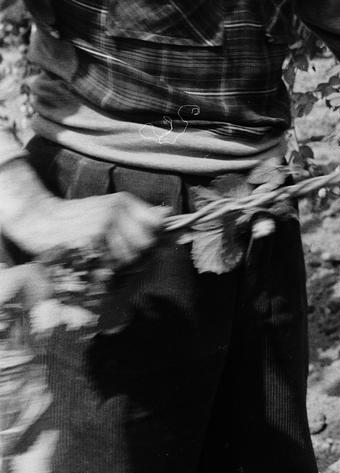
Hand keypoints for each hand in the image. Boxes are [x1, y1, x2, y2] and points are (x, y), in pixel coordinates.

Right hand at [4, 190, 166, 268]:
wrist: (37, 219)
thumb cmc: (76, 218)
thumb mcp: (108, 208)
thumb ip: (138, 215)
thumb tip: (170, 216)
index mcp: (123, 201)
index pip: (157, 224)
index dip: (156, 238)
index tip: (147, 246)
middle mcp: (116, 211)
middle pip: (147, 243)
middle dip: (139, 255)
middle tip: (120, 256)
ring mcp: (102, 227)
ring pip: (130, 257)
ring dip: (120, 265)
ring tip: (104, 259)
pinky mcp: (89, 243)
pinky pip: (110, 265)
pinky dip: (105, 270)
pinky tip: (94, 263)